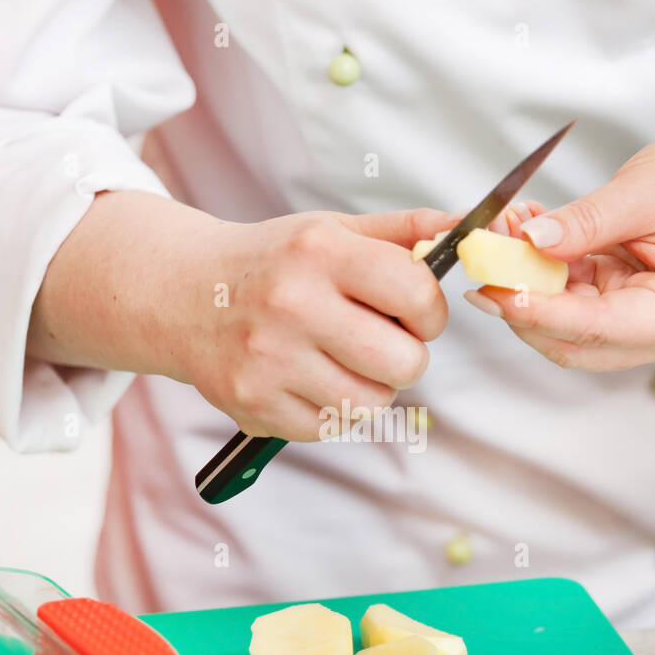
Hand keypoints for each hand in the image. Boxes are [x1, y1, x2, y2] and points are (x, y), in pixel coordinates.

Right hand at [30, 193, 452, 439]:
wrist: (182, 295)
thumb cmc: (272, 264)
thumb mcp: (331, 231)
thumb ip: (403, 232)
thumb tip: (471, 226)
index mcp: (318, 251)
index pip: (417, 291)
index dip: (430, 311)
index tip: (414, 312)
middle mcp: (291, 304)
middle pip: (404, 362)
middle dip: (404, 356)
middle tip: (379, 341)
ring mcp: (268, 360)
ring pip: (371, 403)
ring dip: (370, 388)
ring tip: (342, 361)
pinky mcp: (253, 405)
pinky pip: (330, 427)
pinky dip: (330, 410)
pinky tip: (307, 379)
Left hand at [465, 88, 654, 370]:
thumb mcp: (646, 189)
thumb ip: (586, 222)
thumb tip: (529, 241)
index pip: (598, 328)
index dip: (540, 311)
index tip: (494, 288)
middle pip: (574, 341)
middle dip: (522, 303)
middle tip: (481, 259)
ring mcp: (644, 327)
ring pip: (565, 326)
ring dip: (526, 285)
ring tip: (500, 233)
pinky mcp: (625, 309)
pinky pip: (572, 301)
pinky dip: (543, 274)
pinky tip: (522, 234)